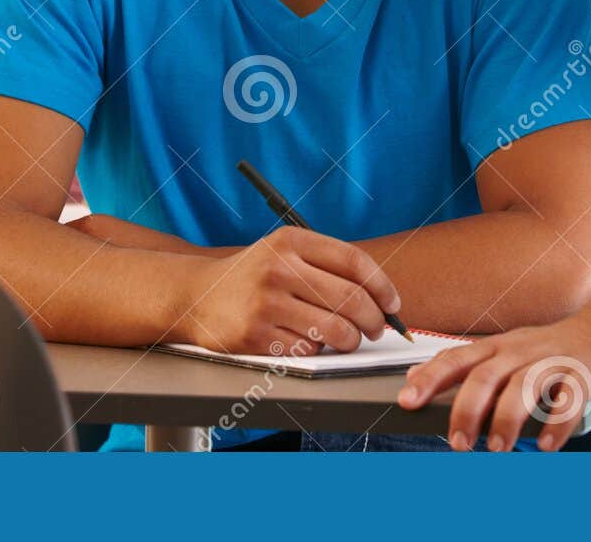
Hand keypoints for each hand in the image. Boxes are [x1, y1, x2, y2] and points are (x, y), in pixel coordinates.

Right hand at [177, 226, 402, 355]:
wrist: (197, 295)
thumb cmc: (253, 276)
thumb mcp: (284, 251)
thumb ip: (326, 264)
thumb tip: (380, 295)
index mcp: (291, 241)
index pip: (353, 261)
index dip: (382, 286)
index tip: (393, 304)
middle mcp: (278, 267)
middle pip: (350, 299)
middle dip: (374, 320)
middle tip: (376, 329)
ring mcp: (264, 302)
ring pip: (334, 330)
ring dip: (349, 340)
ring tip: (346, 338)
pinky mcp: (253, 334)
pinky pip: (306, 349)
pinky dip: (316, 350)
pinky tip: (308, 341)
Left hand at [397, 314, 590, 451]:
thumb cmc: (551, 350)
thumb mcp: (505, 352)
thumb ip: (465, 367)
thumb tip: (414, 378)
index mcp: (498, 347)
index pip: (457, 358)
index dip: (430, 378)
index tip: (408, 401)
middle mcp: (521, 351)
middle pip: (486, 374)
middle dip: (467, 409)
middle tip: (457, 443)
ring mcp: (553, 360)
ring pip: (524, 385)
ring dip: (506, 418)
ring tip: (497, 448)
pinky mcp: (583, 374)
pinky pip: (569, 398)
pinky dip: (556, 423)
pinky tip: (546, 445)